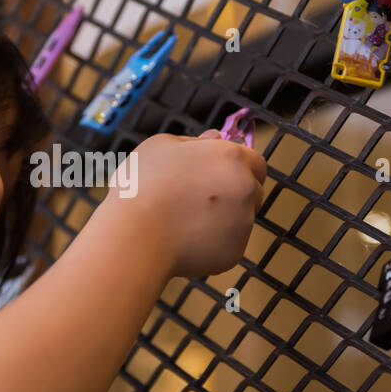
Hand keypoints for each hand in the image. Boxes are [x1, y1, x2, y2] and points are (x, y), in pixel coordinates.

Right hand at [104, 130, 266, 278]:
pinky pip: (226, 246)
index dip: (238, 169)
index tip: (216, 176)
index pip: (255, 163)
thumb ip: (194, 141)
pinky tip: (184, 241)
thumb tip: (215, 137)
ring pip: (240, 221)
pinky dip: (211, 244)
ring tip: (184, 222)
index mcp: (231, 158)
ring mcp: (243, 224)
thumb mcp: (161, 146)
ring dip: (222, 220)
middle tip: (198, 200)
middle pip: (252, 192)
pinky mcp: (234, 254)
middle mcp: (246, 189)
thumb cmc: (143, 185)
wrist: (135, 235)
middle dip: (233, 195)